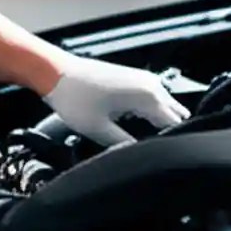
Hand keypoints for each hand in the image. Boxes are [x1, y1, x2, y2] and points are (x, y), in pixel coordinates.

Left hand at [41, 54, 189, 146]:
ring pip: (164, 107)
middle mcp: (151, 85)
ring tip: (143, 139)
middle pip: (174, 115)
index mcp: (148, 97)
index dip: (169, 144)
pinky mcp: (132, 78)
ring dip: (159, 122)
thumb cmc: (73, 98)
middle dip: (167, 133)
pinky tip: (136, 126)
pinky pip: (153, 99)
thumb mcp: (99, 130)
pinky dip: (150, 112)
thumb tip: (142, 157)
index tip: (159, 158)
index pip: (176, 125)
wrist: (55, 72)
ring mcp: (142, 79)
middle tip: (150, 151)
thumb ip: (125, 145)